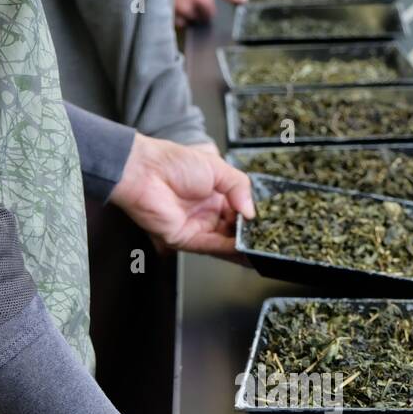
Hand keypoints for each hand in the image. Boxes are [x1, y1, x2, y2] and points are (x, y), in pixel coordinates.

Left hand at [109, 133, 254, 256]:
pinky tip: (244, 248)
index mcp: (213, 194)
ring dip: (242, 246)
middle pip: (232, 230)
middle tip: (268, 238)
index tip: (267, 222)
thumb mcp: (218, 168)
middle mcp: (205, 213)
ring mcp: (195, 227)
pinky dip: (228, 250)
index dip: (251, 218)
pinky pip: (211, 247)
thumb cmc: (173, 163)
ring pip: (224, 243)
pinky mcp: (184, 239)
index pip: (238, 212)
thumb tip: (252, 212)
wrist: (144, 170)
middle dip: (249, 235)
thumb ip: (239, 187)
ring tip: (262, 248)